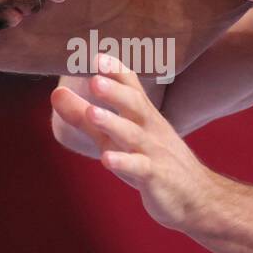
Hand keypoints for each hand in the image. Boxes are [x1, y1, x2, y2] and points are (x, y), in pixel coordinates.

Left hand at [51, 54, 214, 230]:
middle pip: (134, 105)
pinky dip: (124, 163)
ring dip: (113, 123)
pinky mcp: (156, 176)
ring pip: (133, 135)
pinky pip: (139, 168)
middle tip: (94, 79)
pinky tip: (107, 159)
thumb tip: (55, 93)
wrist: (197, 197)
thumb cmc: (152, 160)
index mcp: (141, 115)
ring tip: (92, 113)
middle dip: (114, 91)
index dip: (116, 71)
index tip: (97, 55)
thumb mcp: (115, 137)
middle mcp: (149, 128)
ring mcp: (154, 152)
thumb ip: (85, 117)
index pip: (131, 86)